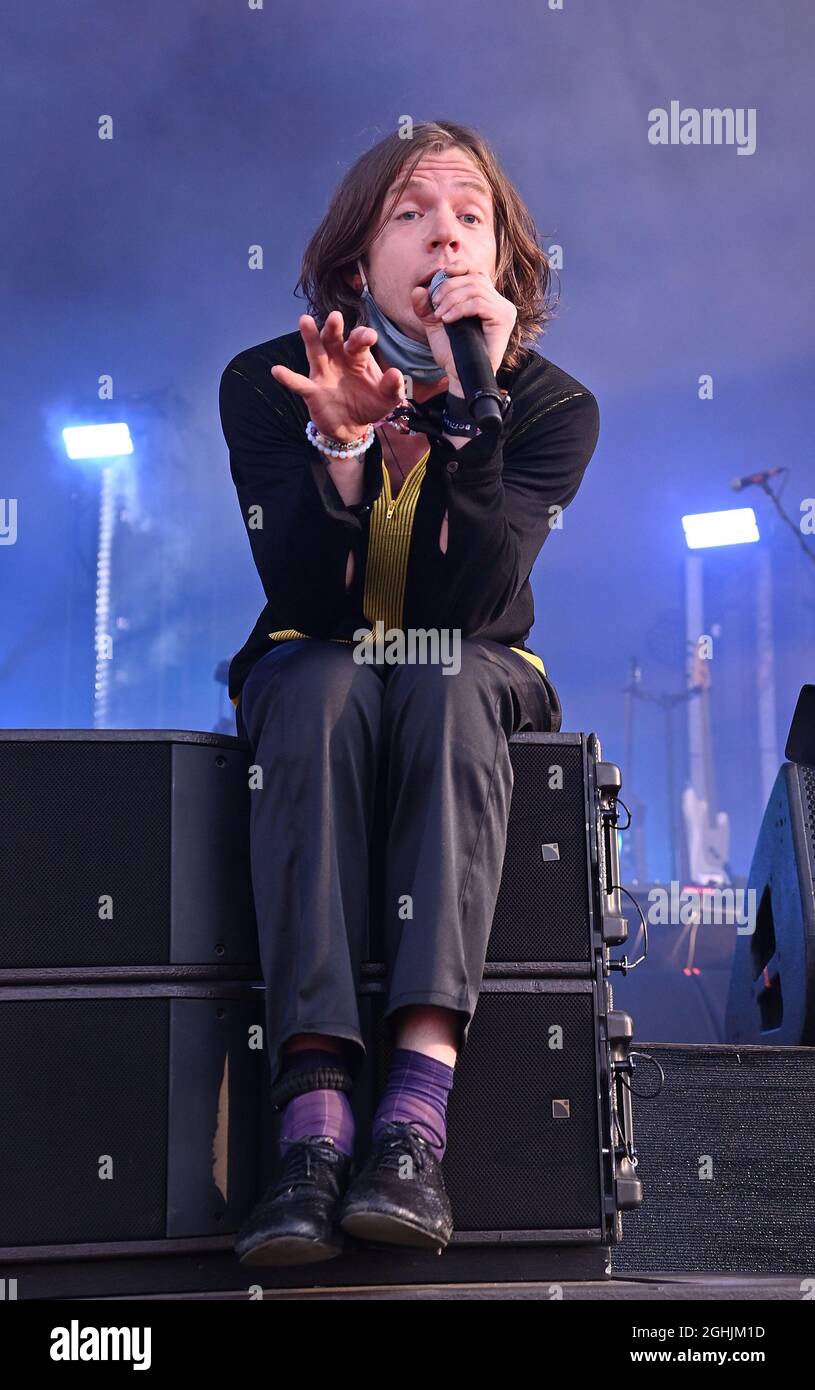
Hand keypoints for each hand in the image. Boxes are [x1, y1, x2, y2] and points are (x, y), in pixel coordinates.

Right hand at [270, 311, 405, 443]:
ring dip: (310, 337)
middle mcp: (338, 359)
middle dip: (334, 328)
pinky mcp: (312, 391)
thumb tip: (397, 374)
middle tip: (335, 317)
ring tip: (304, 320)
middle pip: (333, 339)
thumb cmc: (370, 405)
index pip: (358, 342)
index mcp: (357, 357)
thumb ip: (392, 387)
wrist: (352, 426)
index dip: (362, 337)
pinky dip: (288, 378)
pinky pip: (298, 383)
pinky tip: (277, 371)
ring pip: (315, 351)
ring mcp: (323, 373)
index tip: (369, 337)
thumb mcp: (387, 399)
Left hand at [410, 268, 517, 385]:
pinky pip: (479, 303)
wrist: (459, 376)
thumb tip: (418, 289)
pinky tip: (448, 319)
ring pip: (475, 288)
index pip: (476, 271)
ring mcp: (504, 310)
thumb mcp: (435, 323)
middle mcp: (499, 302)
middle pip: (473, 277)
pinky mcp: (503, 319)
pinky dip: (460, 308)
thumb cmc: (451, 352)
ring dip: (451, 299)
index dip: (459, 267)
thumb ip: (426, 306)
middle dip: (448, 287)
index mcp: (487, 299)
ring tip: (440, 315)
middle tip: (435, 305)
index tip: (441, 275)